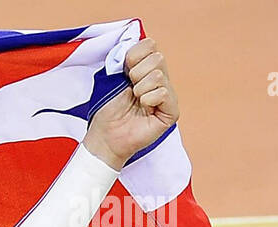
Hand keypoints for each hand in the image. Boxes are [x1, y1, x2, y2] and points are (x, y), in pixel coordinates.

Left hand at [82, 37, 180, 170]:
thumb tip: (139, 41)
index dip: (133, 56)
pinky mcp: (172, 111)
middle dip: (136, 73)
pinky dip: (148, 100)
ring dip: (140, 89)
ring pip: (158, 75)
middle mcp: (160, 79)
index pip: (150, 44)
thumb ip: (125, 58)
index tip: (123, 71)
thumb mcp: (113, 77)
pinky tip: (144, 110)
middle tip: (130, 89)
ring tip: (136, 101)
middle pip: (157, 57)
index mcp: (146, 68)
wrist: (105, 135)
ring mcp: (168, 95)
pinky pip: (163, 93)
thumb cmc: (107, 108)